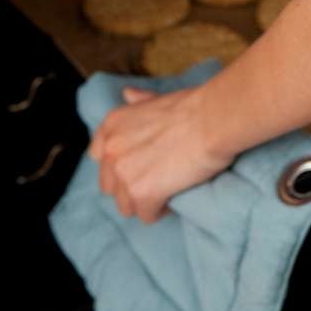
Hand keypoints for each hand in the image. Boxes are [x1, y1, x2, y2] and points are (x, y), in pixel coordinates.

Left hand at [87, 85, 232, 222]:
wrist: (212, 120)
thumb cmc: (192, 107)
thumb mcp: (157, 99)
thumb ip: (139, 103)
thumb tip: (128, 94)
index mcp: (112, 126)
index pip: (98, 157)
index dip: (118, 164)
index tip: (137, 165)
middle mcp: (111, 151)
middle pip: (111, 187)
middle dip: (130, 187)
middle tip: (155, 181)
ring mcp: (124, 174)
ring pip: (126, 206)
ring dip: (144, 203)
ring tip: (165, 193)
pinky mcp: (142, 193)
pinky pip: (146, 215)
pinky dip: (160, 211)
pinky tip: (173, 200)